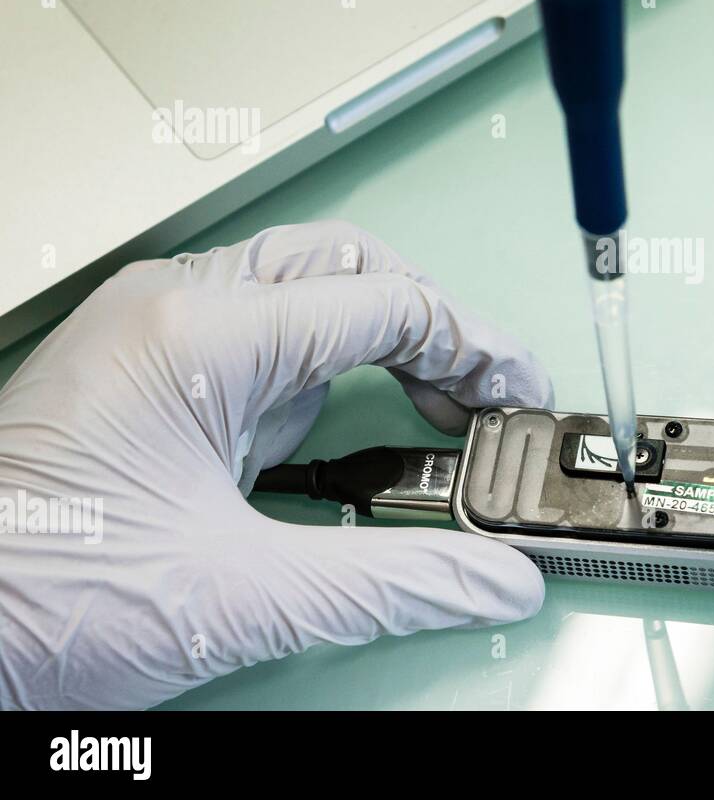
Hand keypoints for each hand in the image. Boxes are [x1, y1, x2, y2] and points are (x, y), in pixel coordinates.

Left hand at [0, 221, 553, 708]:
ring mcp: (157, 330)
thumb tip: (491, 581)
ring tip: (432, 403)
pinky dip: (325, 367)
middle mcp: (175, 307)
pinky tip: (344, 418)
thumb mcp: (242, 598)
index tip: (517, 393)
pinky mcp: (150, 365)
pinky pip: (263, 331)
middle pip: (348, 264)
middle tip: (482, 390)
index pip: (385, 302)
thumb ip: (393, 583)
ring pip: (305, 287)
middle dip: (432, 323)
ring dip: (380, 338)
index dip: (475, 347)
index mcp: (199, 333)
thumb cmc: (36, 598)